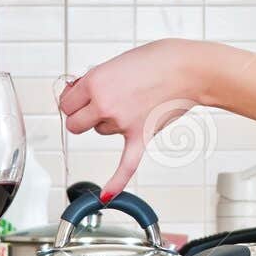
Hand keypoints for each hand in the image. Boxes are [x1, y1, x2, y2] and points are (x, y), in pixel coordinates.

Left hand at [58, 39, 202, 198]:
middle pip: (75, 124)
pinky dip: (116, 182)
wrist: (189, 70)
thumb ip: (96, 81)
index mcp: (95, 83)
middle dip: (82, 116)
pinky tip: (107, 195)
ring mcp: (122, 123)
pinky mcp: (141, 137)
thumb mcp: (116, 63)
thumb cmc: (157, 60)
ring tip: (131, 104)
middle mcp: (105, 104)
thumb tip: (80, 93)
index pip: (66, 103)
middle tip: (96, 106)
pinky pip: (125, 166)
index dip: (74, 99)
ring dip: (108, 122)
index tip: (82, 96)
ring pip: (100, 132)